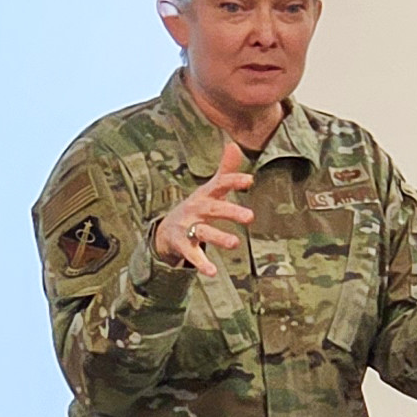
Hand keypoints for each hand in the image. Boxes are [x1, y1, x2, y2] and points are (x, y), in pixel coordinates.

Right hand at [154, 143, 255, 275]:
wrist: (166, 230)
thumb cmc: (195, 207)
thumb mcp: (208, 189)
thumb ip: (224, 171)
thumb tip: (234, 144)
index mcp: (205, 195)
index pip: (220, 184)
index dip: (234, 181)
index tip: (250, 180)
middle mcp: (196, 209)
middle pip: (214, 209)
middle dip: (231, 212)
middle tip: (251, 217)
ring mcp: (188, 228)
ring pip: (204, 233)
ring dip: (218, 237)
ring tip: (235, 243)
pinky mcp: (182, 246)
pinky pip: (192, 256)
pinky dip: (202, 264)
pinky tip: (213, 272)